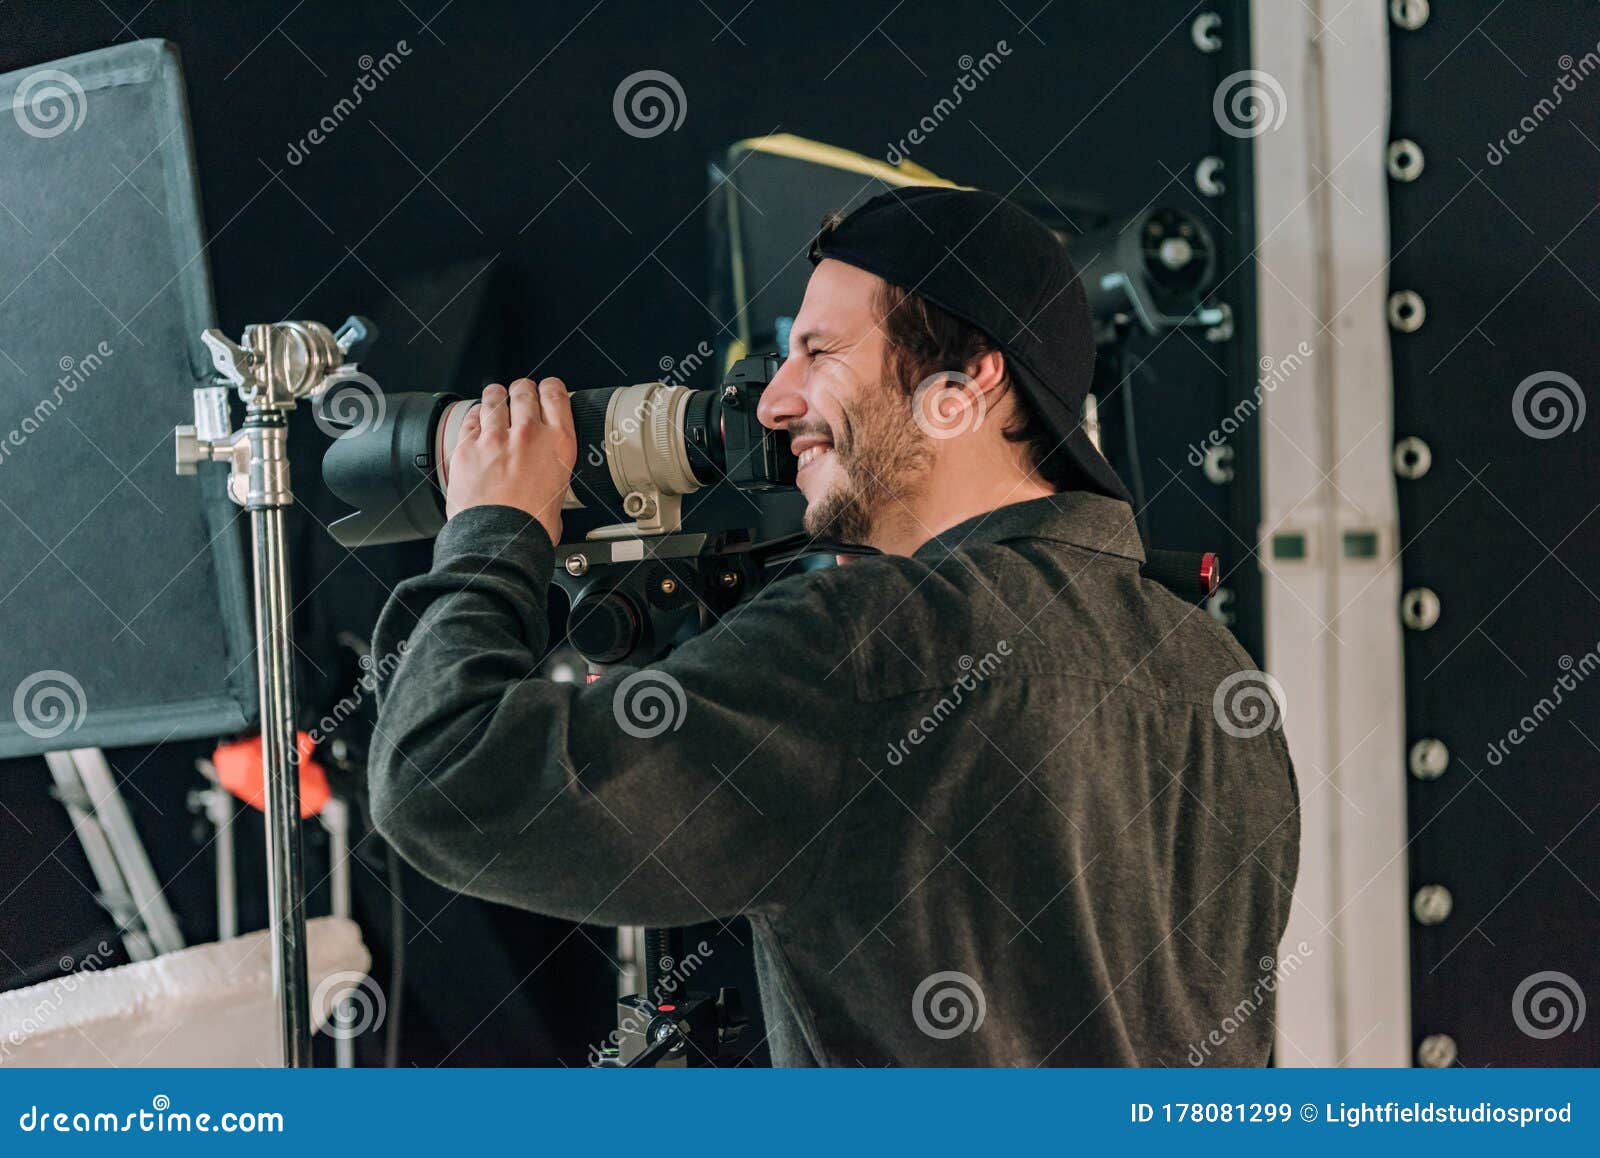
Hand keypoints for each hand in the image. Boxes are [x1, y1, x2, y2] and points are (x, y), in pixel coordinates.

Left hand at [445, 378, 575, 544]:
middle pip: (524, 391)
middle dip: (522, 390)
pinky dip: (475, 416)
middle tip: (520, 395)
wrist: (498, 540)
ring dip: (495, 396)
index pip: (556, 395)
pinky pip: (471, 419)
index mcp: (558, 444)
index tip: (547, 389)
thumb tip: (548, 485)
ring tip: (495, 398)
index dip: (550, 387)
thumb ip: (553, 477)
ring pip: (494, 398)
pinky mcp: (467, 447)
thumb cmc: (530, 527)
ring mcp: (495, 438)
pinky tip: (477, 419)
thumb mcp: (560, 497)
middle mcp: (528, 435)